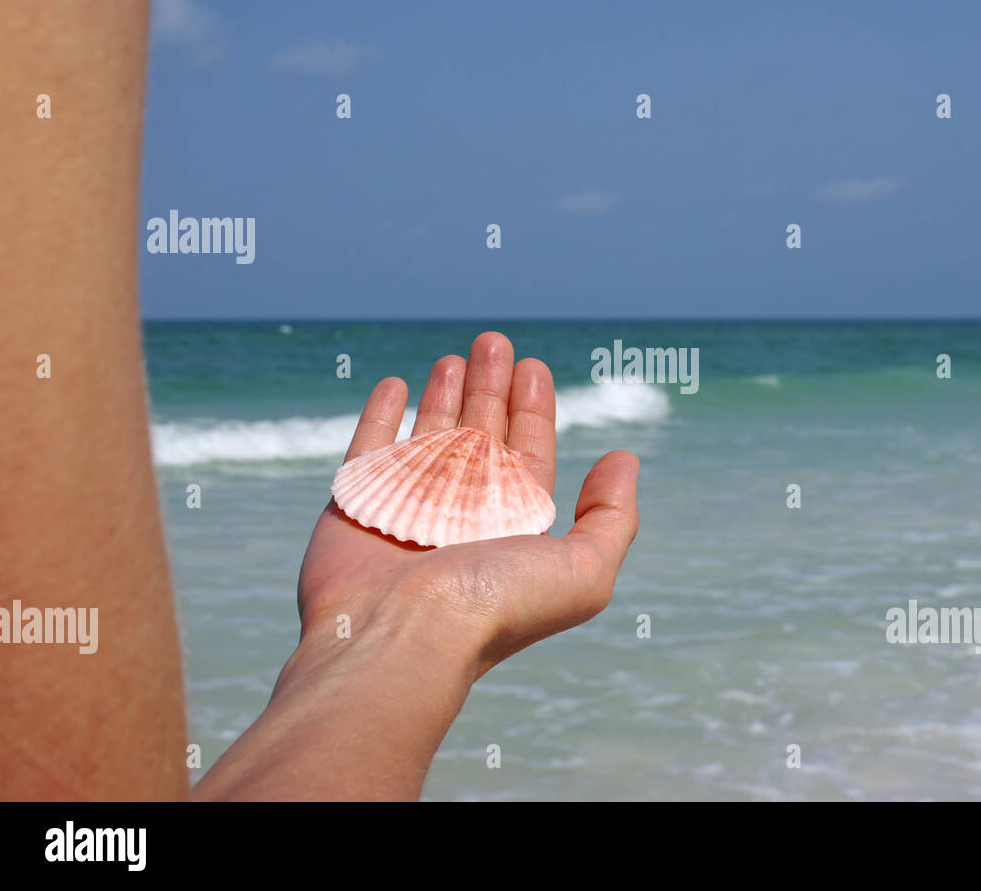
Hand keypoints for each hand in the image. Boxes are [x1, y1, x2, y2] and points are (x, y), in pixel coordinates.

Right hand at [299, 330, 640, 674]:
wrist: (398, 638)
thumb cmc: (493, 607)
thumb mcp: (583, 571)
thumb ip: (612, 519)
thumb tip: (625, 461)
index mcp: (511, 527)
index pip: (528, 454)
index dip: (533, 410)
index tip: (533, 367)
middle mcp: (462, 515)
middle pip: (480, 435)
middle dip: (490, 387)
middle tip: (494, 342)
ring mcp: (406, 507)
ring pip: (429, 435)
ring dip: (444, 394)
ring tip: (454, 357)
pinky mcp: (354, 502)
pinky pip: (368, 447)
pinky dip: (381, 415)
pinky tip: (395, 384)